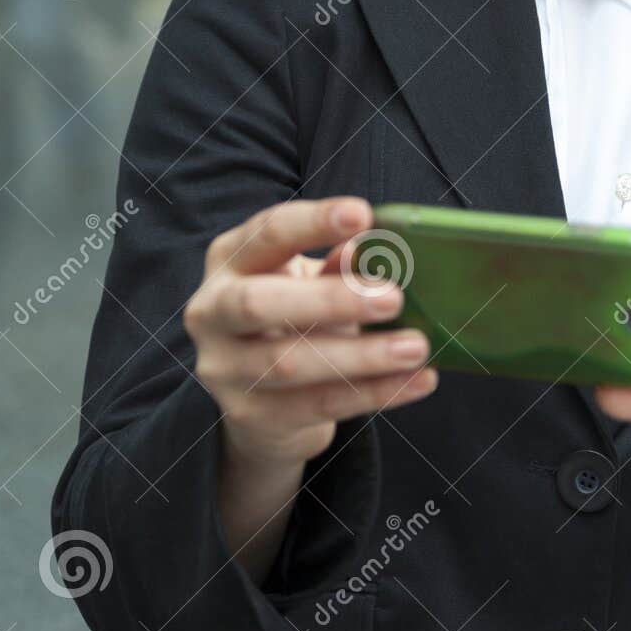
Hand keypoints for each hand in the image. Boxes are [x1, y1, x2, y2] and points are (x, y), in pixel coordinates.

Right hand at [185, 196, 437, 466]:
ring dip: (362, 355)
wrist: (264, 400)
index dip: (313, 223)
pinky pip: (319, 404)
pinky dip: (375, 392)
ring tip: (416, 347)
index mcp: (230, 259)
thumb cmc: (295, 317)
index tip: (363, 214)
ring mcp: (224, 368)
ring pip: (290, 363)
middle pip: (258, 303)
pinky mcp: (251, 415)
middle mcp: (212, 310)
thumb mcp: (312, 282)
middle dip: (330, 299)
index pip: (267, 233)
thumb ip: (338, 267)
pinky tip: (419, 380)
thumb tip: (376, 251)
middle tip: (393, 297)